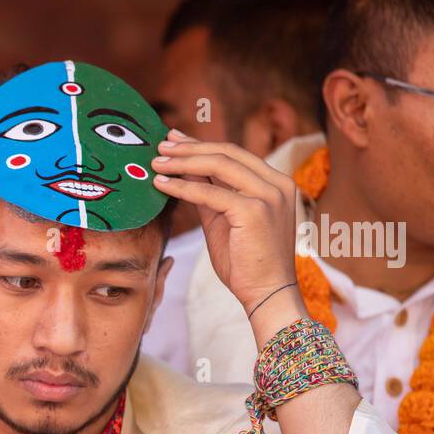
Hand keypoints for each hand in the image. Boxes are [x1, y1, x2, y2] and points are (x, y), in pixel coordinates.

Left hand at [150, 130, 301, 316]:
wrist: (266, 293)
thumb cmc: (246, 262)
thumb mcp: (224, 219)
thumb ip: (208, 193)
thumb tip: (183, 171)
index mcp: (275, 183)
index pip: (234, 154)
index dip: (202, 145)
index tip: (175, 140)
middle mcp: (277, 184)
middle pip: (226, 153)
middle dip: (189, 147)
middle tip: (161, 144)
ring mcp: (268, 196)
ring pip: (218, 166)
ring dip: (182, 162)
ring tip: (156, 162)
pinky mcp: (253, 212)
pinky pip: (210, 193)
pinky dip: (182, 187)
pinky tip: (162, 184)